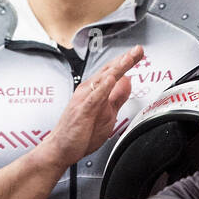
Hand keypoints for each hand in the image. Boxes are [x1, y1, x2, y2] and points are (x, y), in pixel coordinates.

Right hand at [37, 45, 143, 170]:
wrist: (60, 148)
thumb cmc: (80, 132)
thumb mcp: (106, 112)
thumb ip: (117, 97)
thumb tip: (128, 81)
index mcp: (94, 90)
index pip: (112, 71)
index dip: (126, 61)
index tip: (138, 52)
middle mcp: (88, 91)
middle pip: (109, 71)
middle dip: (125, 59)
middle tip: (138, 50)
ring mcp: (85, 100)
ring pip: (103, 80)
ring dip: (117, 68)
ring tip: (129, 58)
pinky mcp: (83, 111)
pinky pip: (94, 97)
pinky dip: (103, 87)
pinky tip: (111, 79)